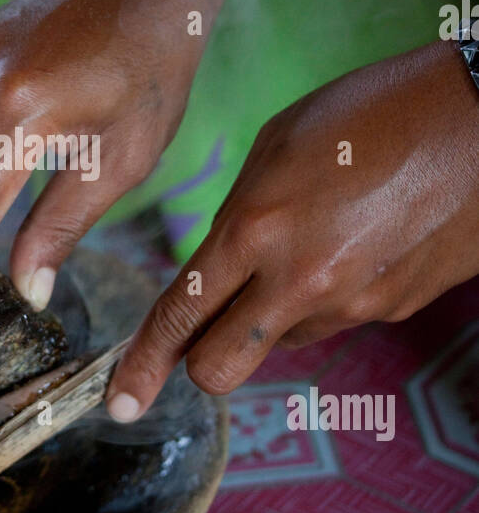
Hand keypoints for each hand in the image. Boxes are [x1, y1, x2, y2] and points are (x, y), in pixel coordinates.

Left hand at [107, 40, 478, 418]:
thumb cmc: (374, 111)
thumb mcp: (278, 142)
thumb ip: (239, 214)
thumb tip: (220, 266)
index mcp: (257, 228)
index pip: (179, 314)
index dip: (141, 365)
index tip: (120, 401)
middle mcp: (300, 281)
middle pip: (218, 368)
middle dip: (199, 359)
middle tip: (207, 324)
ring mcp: (352, 305)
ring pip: (279, 343)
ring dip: (270, 315)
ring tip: (310, 243)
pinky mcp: (393, 312)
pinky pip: (334, 322)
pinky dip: (327, 298)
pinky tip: (354, 242)